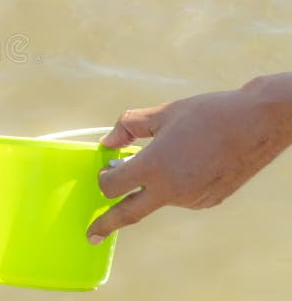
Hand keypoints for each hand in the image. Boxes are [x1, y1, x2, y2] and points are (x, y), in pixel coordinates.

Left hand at [87, 73, 291, 244]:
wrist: (257, 124)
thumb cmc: (208, 114)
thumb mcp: (162, 113)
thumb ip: (129, 127)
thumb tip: (108, 141)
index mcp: (154, 166)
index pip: (113, 186)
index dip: (104, 177)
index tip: (105, 170)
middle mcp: (171, 189)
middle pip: (129, 213)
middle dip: (106, 225)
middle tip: (91, 234)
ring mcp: (191, 199)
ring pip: (157, 199)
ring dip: (149, 188)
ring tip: (165, 157)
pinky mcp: (207, 201)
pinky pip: (179, 197)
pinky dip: (172, 185)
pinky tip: (186, 162)